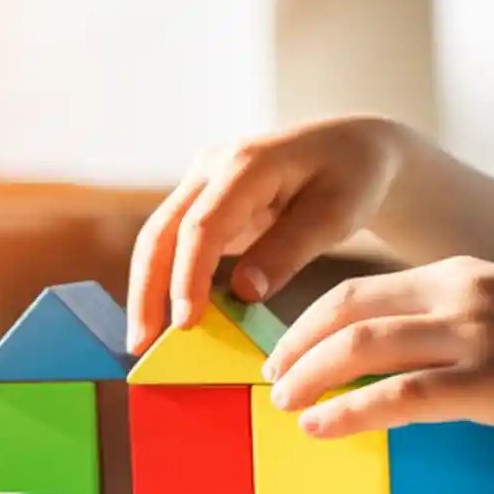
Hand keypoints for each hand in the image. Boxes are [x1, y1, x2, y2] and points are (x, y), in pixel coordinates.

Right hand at [126, 118, 409, 353]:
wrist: (354, 147)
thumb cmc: (352, 178)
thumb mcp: (334, 214)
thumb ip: (288, 250)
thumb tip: (243, 293)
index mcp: (245, 164)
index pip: (202, 226)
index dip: (188, 277)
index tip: (185, 324)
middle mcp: (211, 168)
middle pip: (161, 230)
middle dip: (147, 290)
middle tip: (140, 345)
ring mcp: (202, 183)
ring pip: (158, 237)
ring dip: (147, 289)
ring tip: (143, 342)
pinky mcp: (204, 202)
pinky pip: (174, 242)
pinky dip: (166, 280)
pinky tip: (166, 320)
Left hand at [265, 257, 493, 447]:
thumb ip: (453, 326)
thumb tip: (403, 362)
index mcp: (457, 275)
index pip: (359, 291)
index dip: (309, 322)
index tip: (284, 351)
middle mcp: (456, 294)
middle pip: (346, 311)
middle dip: (295, 347)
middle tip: (270, 379)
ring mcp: (474, 334)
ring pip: (362, 346)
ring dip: (310, 376)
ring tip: (284, 404)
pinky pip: (401, 394)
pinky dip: (350, 411)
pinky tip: (322, 427)